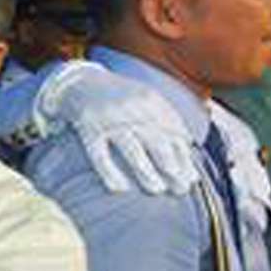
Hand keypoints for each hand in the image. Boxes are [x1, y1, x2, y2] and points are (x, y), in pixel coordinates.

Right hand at [38, 61, 196, 194]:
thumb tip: (189, 148)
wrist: (80, 81)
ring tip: (157, 189)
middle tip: (180, 188)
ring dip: (147, 173)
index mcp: (151, 100)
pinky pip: (100, 155)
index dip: (184, 157)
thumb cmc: (120, 96)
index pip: (174, 133)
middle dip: (172, 168)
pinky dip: (110, 173)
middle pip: (157, 142)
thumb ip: (167, 118)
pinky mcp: (87, 128)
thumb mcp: (146, 98)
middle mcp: (131, 108)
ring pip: (132, 151)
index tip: (191, 178)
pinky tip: (120, 188)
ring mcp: (108, 119)